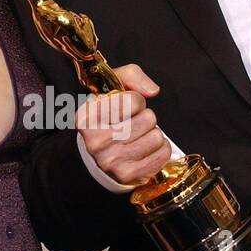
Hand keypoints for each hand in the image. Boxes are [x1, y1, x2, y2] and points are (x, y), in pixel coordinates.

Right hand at [77, 63, 170, 185]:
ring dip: (152, 133)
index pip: (132, 100)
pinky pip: (162, 153)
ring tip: (138, 136)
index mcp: (87, 118)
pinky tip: (145, 148)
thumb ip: (132, 76)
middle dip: (145, 117)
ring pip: (156, 136)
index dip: (136, 100)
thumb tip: (152, 91)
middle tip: (133, 123)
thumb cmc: (107, 118)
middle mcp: (96, 141)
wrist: (97, 157)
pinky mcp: (128, 175)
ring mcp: (112, 161)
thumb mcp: (111, 88)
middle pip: (148, 118)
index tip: (125, 107)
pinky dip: (159, 148)